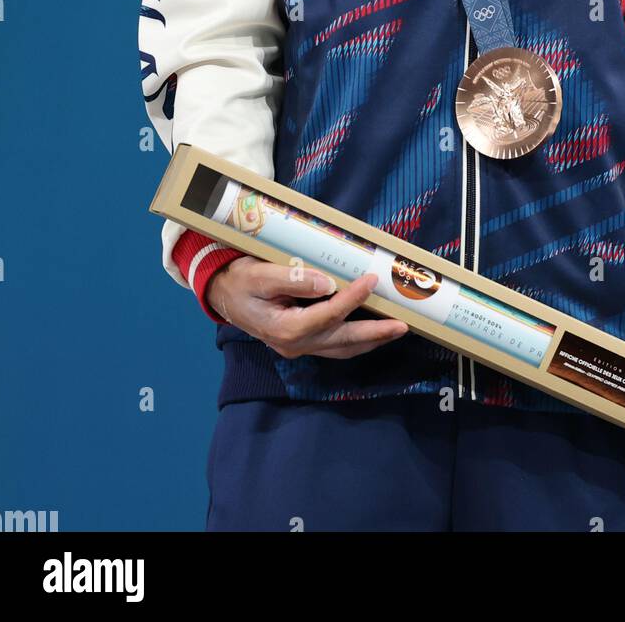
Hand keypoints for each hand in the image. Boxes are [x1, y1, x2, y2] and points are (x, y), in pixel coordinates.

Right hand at [205, 257, 408, 359]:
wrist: (223, 295)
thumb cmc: (240, 282)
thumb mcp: (259, 274)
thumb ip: (293, 279)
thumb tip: (327, 283)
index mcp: (286, 328)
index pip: (328, 314)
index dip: (352, 298)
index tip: (371, 281)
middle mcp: (295, 344)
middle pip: (342, 341)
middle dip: (375, 334)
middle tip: (402, 325)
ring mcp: (298, 347)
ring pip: (341, 349)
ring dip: (370, 341)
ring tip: (395, 330)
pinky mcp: (301, 343)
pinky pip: (334, 346)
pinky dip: (355, 340)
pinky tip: (370, 332)